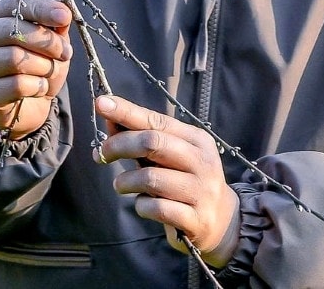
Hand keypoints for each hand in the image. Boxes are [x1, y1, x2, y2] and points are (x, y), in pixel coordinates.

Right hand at [0, 0, 71, 138]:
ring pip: (15, 59)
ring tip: (49, 72)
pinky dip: (36, 86)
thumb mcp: (51, 41)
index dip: (41, 9)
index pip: (14, 5)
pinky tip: (38, 88)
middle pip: (14, 32)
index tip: (64, 17)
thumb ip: (55, 25)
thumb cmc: (38, 66)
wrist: (29, 106)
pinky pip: (16, 85)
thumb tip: (63, 10)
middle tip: (65, 53)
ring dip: (43, 66)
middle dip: (47, 42)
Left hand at [96, 94, 240, 266]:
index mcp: (196, 139)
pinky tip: (143, 205)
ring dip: (126, 181)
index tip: (101, 103)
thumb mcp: (172, 156)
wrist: (222, 220)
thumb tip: (110, 119)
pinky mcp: (195, 218)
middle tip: (102, 154)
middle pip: (153, 142)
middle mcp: (202, 161)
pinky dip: (141, 206)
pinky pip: (157, 208)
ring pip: (151, 178)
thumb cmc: (186, 181)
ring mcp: (200, 190)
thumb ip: (144, 139)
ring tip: (121, 185)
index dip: (126, 112)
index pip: (157, 121)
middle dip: (120, 145)